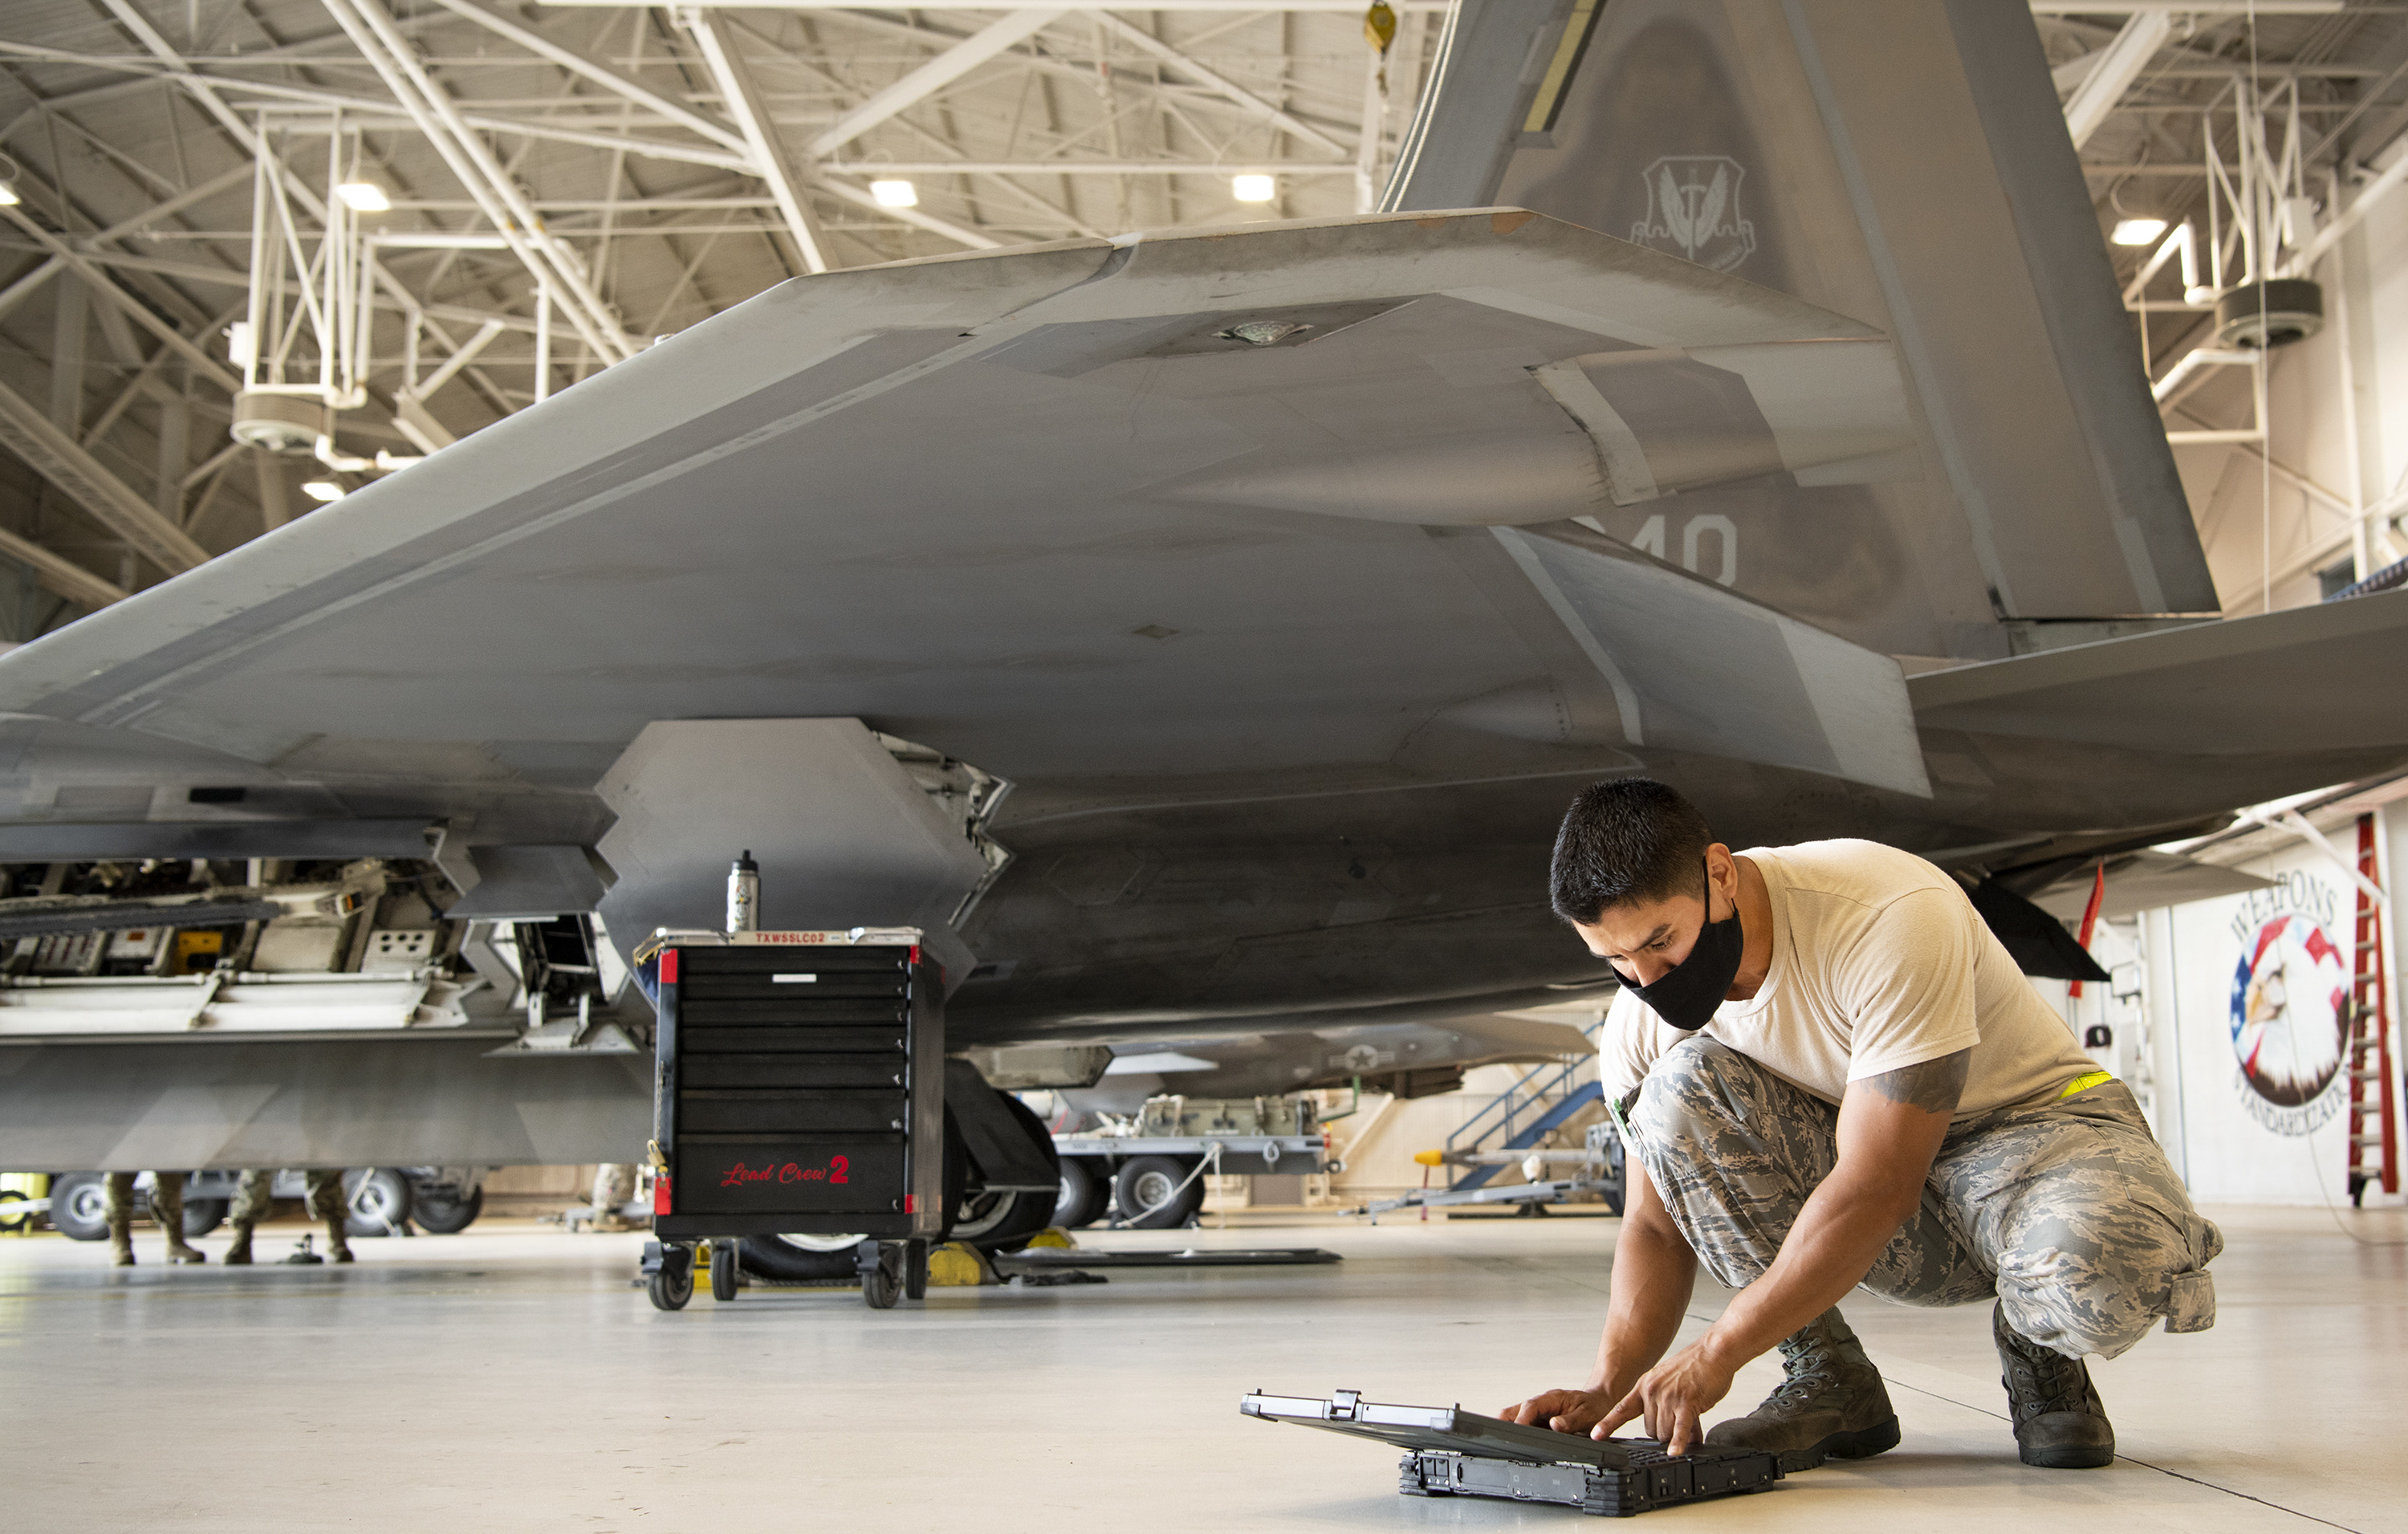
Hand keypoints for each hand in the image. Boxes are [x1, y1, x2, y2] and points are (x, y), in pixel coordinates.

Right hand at [1498, 1387, 1615, 1435]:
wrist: (1599, 1401)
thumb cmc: (1594, 1407)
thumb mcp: (1588, 1415)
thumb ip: (1571, 1421)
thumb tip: (1555, 1425)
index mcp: (1552, 1398)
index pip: (1531, 1406)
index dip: (1522, 1418)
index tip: (1516, 1429)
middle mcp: (1542, 1403)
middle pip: (1515, 1409)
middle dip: (1502, 1420)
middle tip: (1492, 1434)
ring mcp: (1539, 1412)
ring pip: (1515, 1416)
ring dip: (1507, 1426)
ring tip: (1498, 1442)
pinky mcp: (1539, 1420)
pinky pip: (1522, 1423)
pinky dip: (1514, 1431)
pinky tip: (1511, 1443)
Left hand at [1594, 1339, 1736, 1454]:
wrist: (1714, 1351)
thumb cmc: (1695, 1366)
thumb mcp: (1670, 1383)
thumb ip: (1667, 1406)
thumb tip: (1676, 1433)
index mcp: (1645, 1385)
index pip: (1621, 1408)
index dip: (1608, 1424)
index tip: (1596, 1435)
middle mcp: (1652, 1391)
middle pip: (1650, 1430)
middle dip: (1664, 1433)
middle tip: (1680, 1424)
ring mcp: (1668, 1396)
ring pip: (1664, 1432)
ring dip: (1677, 1437)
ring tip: (1692, 1423)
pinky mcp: (1687, 1402)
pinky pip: (1680, 1428)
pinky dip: (1678, 1442)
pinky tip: (1676, 1452)